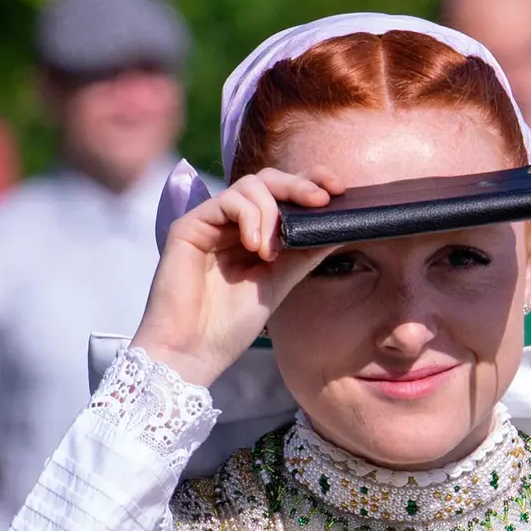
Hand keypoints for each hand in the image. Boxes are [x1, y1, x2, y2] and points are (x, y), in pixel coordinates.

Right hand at [130, 167, 344, 386]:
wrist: (194, 350)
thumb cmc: (231, 323)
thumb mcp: (280, 282)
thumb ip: (305, 252)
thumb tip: (341, 226)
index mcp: (253, 233)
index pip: (282, 193)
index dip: (310, 182)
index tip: (339, 189)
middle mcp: (231, 222)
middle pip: (267, 180)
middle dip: (299, 184)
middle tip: (321, 200)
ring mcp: (210, 221)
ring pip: (249, 185)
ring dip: (272, 212)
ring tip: (271, 252)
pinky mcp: (189, 226)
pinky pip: (226, 201)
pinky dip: (249, 218)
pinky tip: (254, 247)